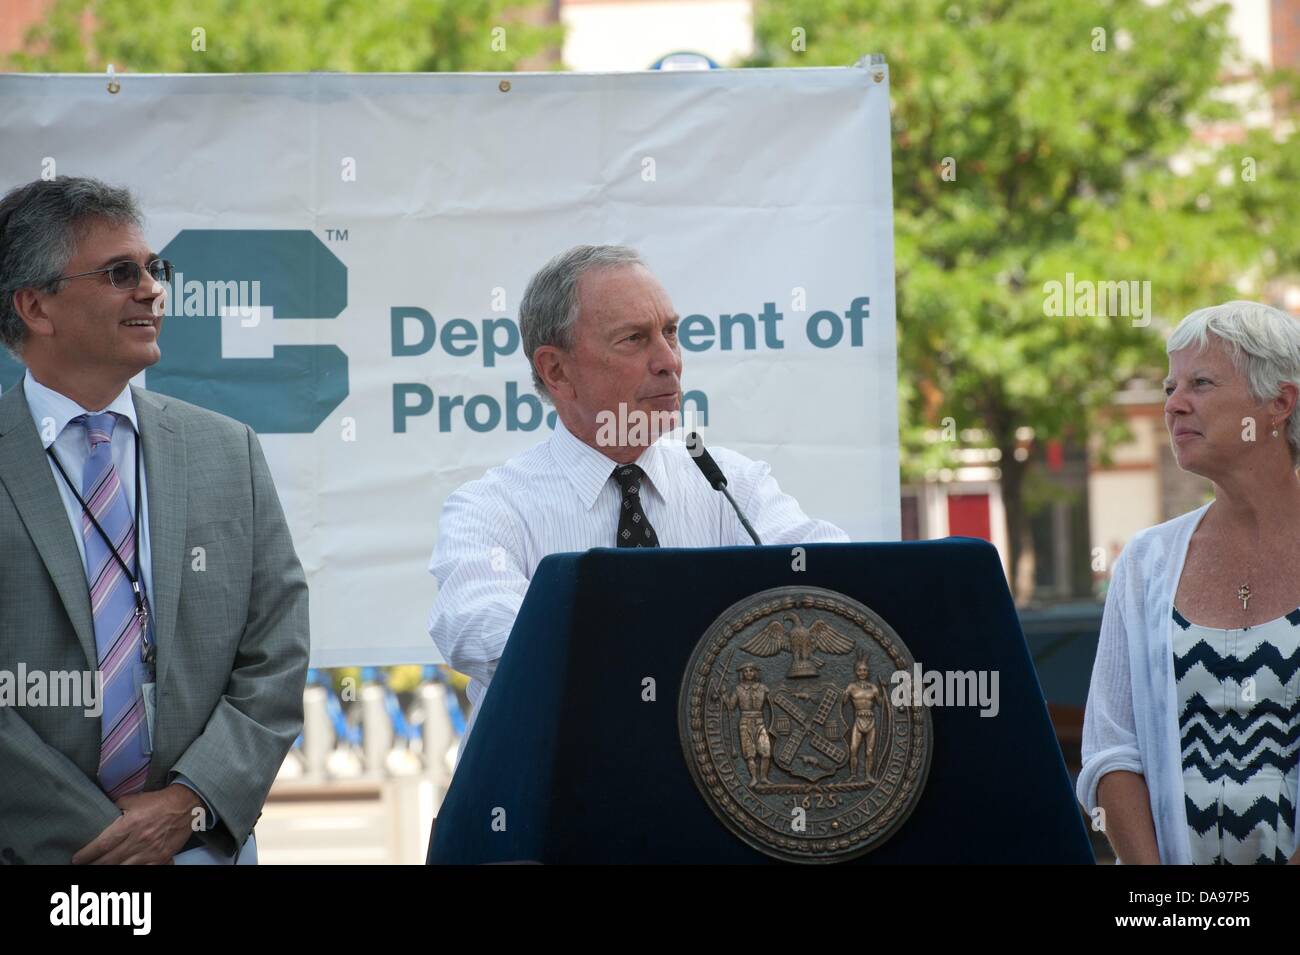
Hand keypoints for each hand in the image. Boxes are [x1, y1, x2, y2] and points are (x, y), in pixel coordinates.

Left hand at [73, 784, 204, 864]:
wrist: (186, 806)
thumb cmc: (158, 801)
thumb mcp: (134, 799)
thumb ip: (116, 807)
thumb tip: (102, 812)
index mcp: (131, 824)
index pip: (103, 844)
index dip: (87, 854)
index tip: (77, 859)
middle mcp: (139, 840)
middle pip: (109, 860)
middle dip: (94, 865)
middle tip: (84, 866)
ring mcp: (150, 851)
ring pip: (122, 868)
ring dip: (108, 870)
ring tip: (99, 869)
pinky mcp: (160, 858)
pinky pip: (142, 871)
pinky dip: (129, 873)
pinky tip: (122, 871)